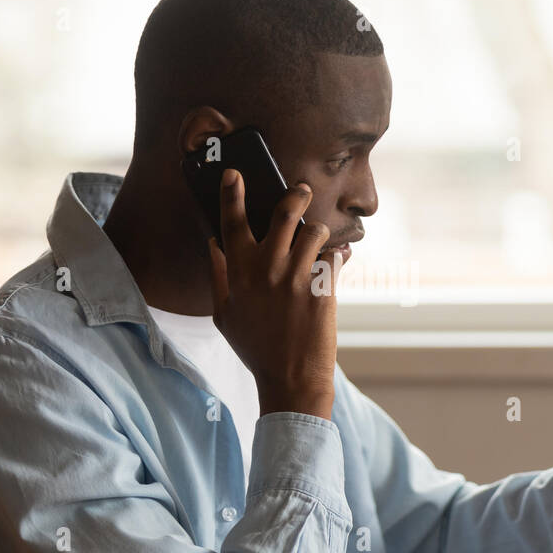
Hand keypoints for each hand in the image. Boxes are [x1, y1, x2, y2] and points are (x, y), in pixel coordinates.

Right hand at [208, 168, 337, 419]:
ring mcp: (298, 277)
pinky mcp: (324, 288)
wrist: (290, 378)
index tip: (235, 174)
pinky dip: (339, 254)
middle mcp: (268, 268)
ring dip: (318, 232)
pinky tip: (338, 259)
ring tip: (318, 242)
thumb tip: (214, 244)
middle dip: (295, 195)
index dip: (232, 193)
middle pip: (285, 212)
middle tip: (301, 190)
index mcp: (239, 272)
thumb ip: (218, 276)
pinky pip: (336, 255)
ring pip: (314, 231)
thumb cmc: (255, 349)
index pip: (232, 222)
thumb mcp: (224, 315)